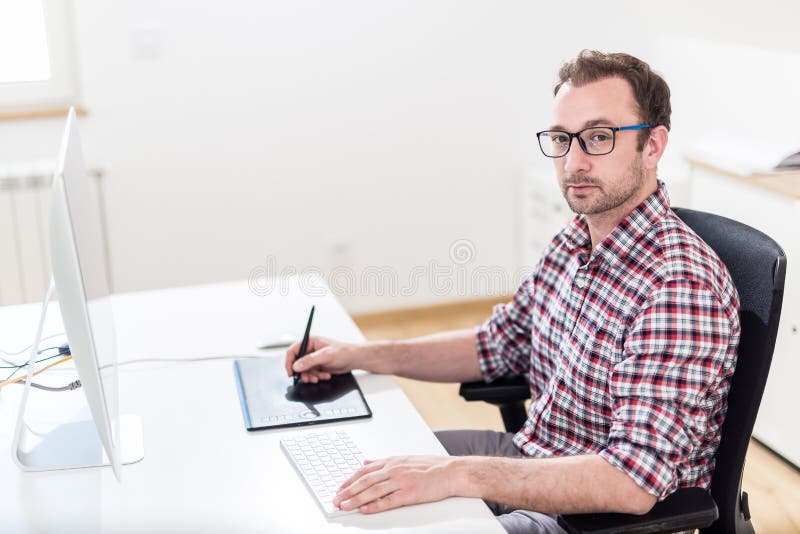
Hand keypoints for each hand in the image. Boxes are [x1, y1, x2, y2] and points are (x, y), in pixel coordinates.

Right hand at [284, 336, 361, 382]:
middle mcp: (310, 350)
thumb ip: (309, 361)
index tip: (291, 372)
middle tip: (308, 378)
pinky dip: (317, 376)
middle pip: (297, 363)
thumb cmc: (343, 352)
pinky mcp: (318, 366)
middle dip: (303, 372)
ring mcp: (314, 358)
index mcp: (310, 341)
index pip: (293, 351)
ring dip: (311, 376)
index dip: (289, 362)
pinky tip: (325, 375)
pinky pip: (311, 374)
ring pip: (304, 370)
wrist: (354, 359)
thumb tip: (296, 366)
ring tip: (319, 377)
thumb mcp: (325, 356)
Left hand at [333, 455, 459, 513]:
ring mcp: (401, 481)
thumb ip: (382, 461)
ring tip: (345, 506)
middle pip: (365, 481)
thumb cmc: (430, 466)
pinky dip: (375, 506)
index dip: (350, 481)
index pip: (364, 471)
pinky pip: (389, 501)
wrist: (450, 472)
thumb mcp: (403, 458)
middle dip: (348, 491)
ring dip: (356, 499)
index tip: (340, 489)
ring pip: (373, 491)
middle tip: (336, 500)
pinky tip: (365, 510)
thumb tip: (365, 461)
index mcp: (392, 461)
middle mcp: (394, 470)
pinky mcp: (410, 493)